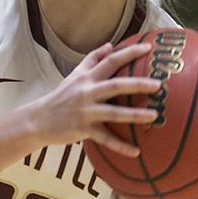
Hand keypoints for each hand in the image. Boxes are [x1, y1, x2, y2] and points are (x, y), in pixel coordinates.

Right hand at [21, 42, 161, 156]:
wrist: (39, 119)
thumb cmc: (61, 96)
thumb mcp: (74, 75)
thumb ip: (92, 59)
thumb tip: (110, 46)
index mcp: (87, 78)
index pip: (110, 61)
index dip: (129, 53)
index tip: (148, 48)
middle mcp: (87, 93)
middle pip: (115, 86)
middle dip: (138, 84)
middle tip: (158, 85)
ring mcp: (86, 112)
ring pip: (114, 113)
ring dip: (135, 115)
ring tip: (154, 115)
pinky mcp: (84, 130)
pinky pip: (106, 139)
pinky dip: (121, 146)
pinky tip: (137, 152)